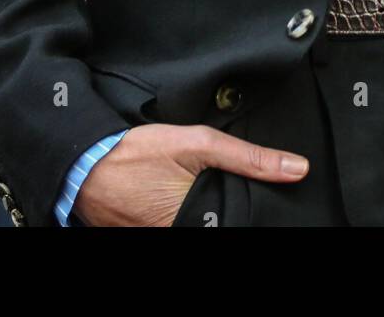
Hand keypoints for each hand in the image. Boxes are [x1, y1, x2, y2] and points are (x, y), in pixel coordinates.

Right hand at [71, 123, 309, 226]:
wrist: (86, 163)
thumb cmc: (139, 152)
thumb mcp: (198, 143)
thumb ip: (249, 158)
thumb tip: (298, 169)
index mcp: (196, 223)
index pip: (238, 225)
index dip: (249, 215)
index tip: (258, 206)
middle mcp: (176, 237)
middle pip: (218, 226)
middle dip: (226, 213)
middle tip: (217, 192)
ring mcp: (157, 240)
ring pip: (198, 227)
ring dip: (205, 215)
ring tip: (196, 193)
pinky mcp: (142, 237)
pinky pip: (173, 228)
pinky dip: (183, 217)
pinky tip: (181, 199)